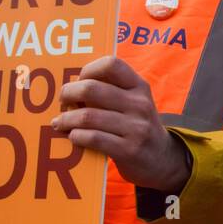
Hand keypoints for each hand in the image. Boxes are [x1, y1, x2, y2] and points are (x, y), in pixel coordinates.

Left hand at [52, 56, 190, 191]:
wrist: (162, 159)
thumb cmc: (136, 126)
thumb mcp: (134, 103)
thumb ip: (111, 91)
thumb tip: (70, 85)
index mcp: (139, 87)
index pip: (111, 64)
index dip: (88, 69)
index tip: (79, 80)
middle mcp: (140, 104)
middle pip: (91, 89)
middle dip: (68, 94)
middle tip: (62, 102)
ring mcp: (136, 127)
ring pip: (88, 116)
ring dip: (66, 119)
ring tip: (60, 122)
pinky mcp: (129, 149)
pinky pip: (93, 138)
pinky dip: (76, 136)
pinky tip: (73, 136)